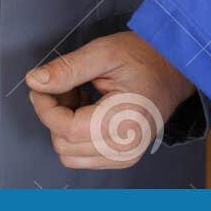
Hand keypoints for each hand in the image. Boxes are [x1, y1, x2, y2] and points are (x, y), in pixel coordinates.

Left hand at [26, 31, 196, 168]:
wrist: (176, 69)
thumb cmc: (145, 58)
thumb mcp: (104, 52)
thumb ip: (67, 69)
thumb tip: (34, 81)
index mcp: (124, 122)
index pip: (66, 130)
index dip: (45, 107)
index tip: (41, 86)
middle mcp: (125, 148)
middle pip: (64, 145)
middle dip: (54, 114)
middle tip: (65, 86)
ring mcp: (125, 156)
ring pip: (69, 155)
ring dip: (63, 127)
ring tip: (78, 97)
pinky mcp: (122, 158)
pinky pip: (82, 157)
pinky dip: (75, 136)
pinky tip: (87, 110)